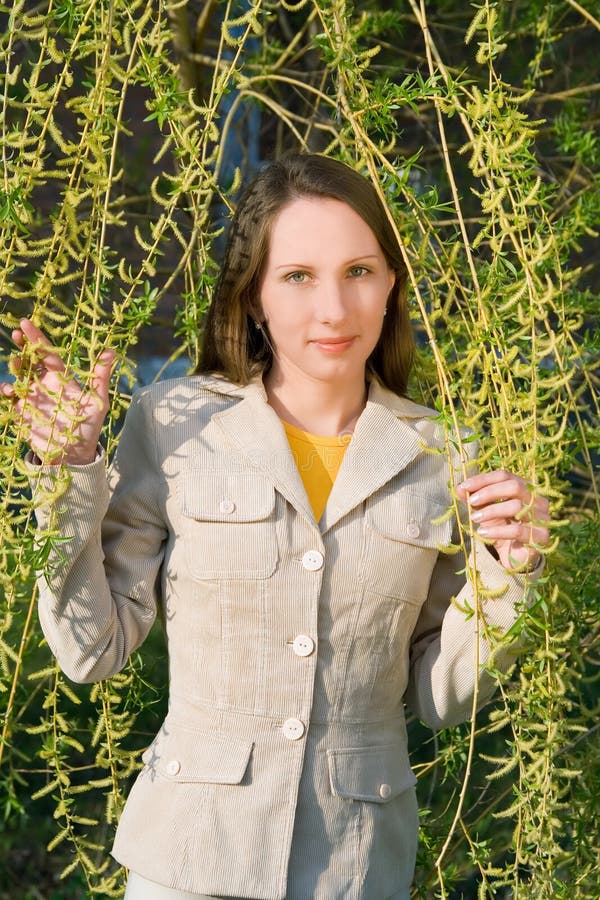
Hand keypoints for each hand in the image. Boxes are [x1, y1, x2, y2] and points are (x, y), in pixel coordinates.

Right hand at [0, 318, 114, 465]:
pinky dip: (6, 392)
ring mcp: (32, 398)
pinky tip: (9, 391)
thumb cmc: (88, 427)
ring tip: (16, 365)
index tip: (25, 323)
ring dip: (15, 369)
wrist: (74, 454)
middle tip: (15, 334)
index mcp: (61, 378)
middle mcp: (44, 384)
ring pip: (18, 377)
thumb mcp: (97, 401)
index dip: (37, 338)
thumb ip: (100, 377)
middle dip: (22, 347)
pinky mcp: (22, 412)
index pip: (47, 354)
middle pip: (30, 360)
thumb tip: (111, 351)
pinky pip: (10, 398)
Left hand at [457, 469, 549, 571]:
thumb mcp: (485, 510)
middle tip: (471, 502)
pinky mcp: (542, 536)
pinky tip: (483, 533)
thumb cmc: (501, 527)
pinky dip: (497, 530)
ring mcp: (543, 517)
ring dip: (491, 511)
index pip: (505, 475)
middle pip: (514, 487)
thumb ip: (474, 498)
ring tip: (474, 518)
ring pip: (517, 506)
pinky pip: (518, 530)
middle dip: (489, 492)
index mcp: (525, 487)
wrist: (514, 555)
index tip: (464, 486)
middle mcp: (538, 499)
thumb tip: (458, 487)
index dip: (483, 479)